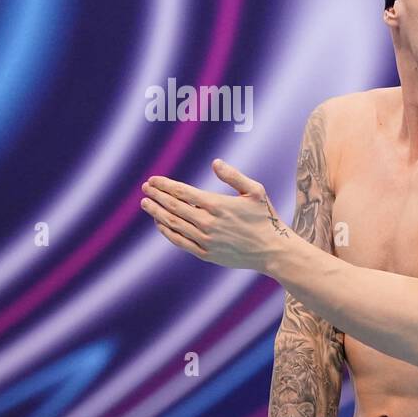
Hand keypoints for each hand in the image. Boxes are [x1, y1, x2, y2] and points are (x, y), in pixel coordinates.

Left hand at [140, 159, 289, 271]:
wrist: (272, 250)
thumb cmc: (265, 218)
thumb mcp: (255, 191)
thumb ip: (233, 176)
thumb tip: (215, 162)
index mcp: (217, 204)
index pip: (182, 191)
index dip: (164, 184)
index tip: (153, 180)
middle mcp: (207, 222)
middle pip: (173, 206)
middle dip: (156, 196)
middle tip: (145, 188)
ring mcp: (205, 239)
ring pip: (173, 223)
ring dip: (156, 212)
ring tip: (146, 203)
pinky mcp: (206, 253)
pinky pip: (179, 241)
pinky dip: (166, 231)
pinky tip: (160, 223)